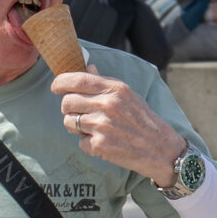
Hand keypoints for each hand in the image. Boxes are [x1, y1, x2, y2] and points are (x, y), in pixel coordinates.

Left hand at [52, 71, 187, 182]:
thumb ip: (106, 83)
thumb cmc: (145, 121)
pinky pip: (80, 142)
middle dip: (68, 108)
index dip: (61, 82)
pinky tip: (104, 142)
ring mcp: (102, 126)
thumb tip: (88, 68)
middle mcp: (107, 105)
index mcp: (115, 89)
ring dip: (76, 127)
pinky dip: (88, 144)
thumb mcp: (129, 95)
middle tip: (80, 113)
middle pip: (67, 102)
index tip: (55, 87)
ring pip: (69, 122)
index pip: (77, 80)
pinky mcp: (99, 145)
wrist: (161, 149)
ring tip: (94, 129)